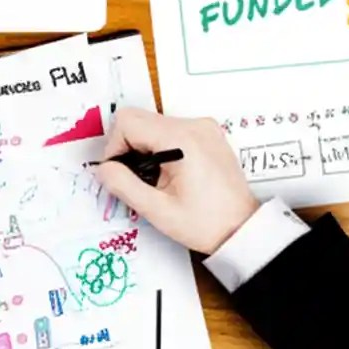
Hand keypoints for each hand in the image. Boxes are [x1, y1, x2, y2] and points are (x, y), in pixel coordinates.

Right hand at [96, 109, 258, 254]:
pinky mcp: (208, 133)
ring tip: (157, 179)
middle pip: (140, 119)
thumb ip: (123, 185)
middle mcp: (194, 125)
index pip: (128, 122)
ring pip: (153, 123)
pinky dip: (162, 146)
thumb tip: (104, 168)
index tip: (121, 173)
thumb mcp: (156, 210)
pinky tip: (171, 172)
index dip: (115, 147)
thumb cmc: (205, 223)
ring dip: (145, 148)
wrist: (243, 229)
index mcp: (181, 139)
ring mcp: (203, 126)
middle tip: (137, 179)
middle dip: (129, 147)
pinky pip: (171, 129)